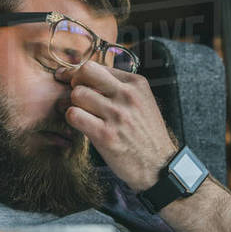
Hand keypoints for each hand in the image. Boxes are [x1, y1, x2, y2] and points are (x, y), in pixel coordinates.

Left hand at [57, 60, 177, 190]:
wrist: (158, 165)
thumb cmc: (147, 134)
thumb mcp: (143, 102)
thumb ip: (121, 87)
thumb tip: (91, 75)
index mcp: (137, 83)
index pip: (97, 66)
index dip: (79, 72)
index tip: (71, 79)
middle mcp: (127, 95)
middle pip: (85, 72)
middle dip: (74, 82)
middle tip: (76, 96)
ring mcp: (116, 114)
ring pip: (77, 94)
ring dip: (73, 103)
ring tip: (80, 113)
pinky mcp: (105, 134)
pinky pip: (74, 115)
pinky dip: (72, 119)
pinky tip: (80, 125)